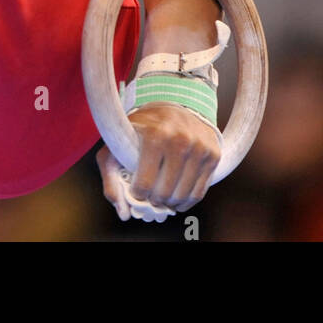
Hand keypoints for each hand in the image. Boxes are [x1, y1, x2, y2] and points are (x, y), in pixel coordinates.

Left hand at [96, 103, 220, 220]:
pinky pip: (199, 192)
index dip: (138, 194)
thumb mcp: (116, 146)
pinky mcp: (212, 154)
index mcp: (154, 135)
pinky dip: (186, 202)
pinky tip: (176, 200)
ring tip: (161, 199)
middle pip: (165, 192)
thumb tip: (123, 213)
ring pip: (183, 194)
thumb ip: (110, 178)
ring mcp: (199, 147)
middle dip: (154, 200)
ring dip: (170, 203)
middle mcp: (179, 139)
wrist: (173, 109)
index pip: (145, 183)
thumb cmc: (140, 131)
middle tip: (149, 197)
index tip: (136, 191)